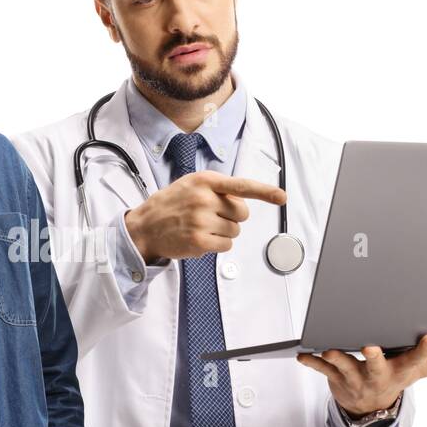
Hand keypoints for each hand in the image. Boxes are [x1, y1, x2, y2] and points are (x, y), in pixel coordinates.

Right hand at [124, 170, 285, 261]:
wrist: (144, 227)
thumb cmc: (171, 205)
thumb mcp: (191, 184)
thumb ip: (217, 188)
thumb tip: (245, 198)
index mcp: (205, 181)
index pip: (241, 185)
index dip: (264, 191)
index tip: (281, 197)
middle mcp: (204, 199)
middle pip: (242, 213)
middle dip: (232, 217)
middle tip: (211, 217)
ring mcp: (201, 220)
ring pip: (235, 231)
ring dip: (223, 233)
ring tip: (201, 227)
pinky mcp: (199, 241)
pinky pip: (226, 246)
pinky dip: (218, 245)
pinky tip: (201, 239)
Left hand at [295, 333, 426, 415]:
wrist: (368, 406)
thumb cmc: (397, 376)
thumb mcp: (425, 369)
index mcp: (402, 369)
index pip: (418, 360)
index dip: (425, 350)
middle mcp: (379, 374)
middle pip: (378, 365)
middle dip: (374, 357)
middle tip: (370, 347)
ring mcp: (357, 377)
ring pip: (346, 368)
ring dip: (337, 359)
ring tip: (329, 350)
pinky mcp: (336, 377)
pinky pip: (323, 370)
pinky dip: (313, 363)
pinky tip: (303, 356)